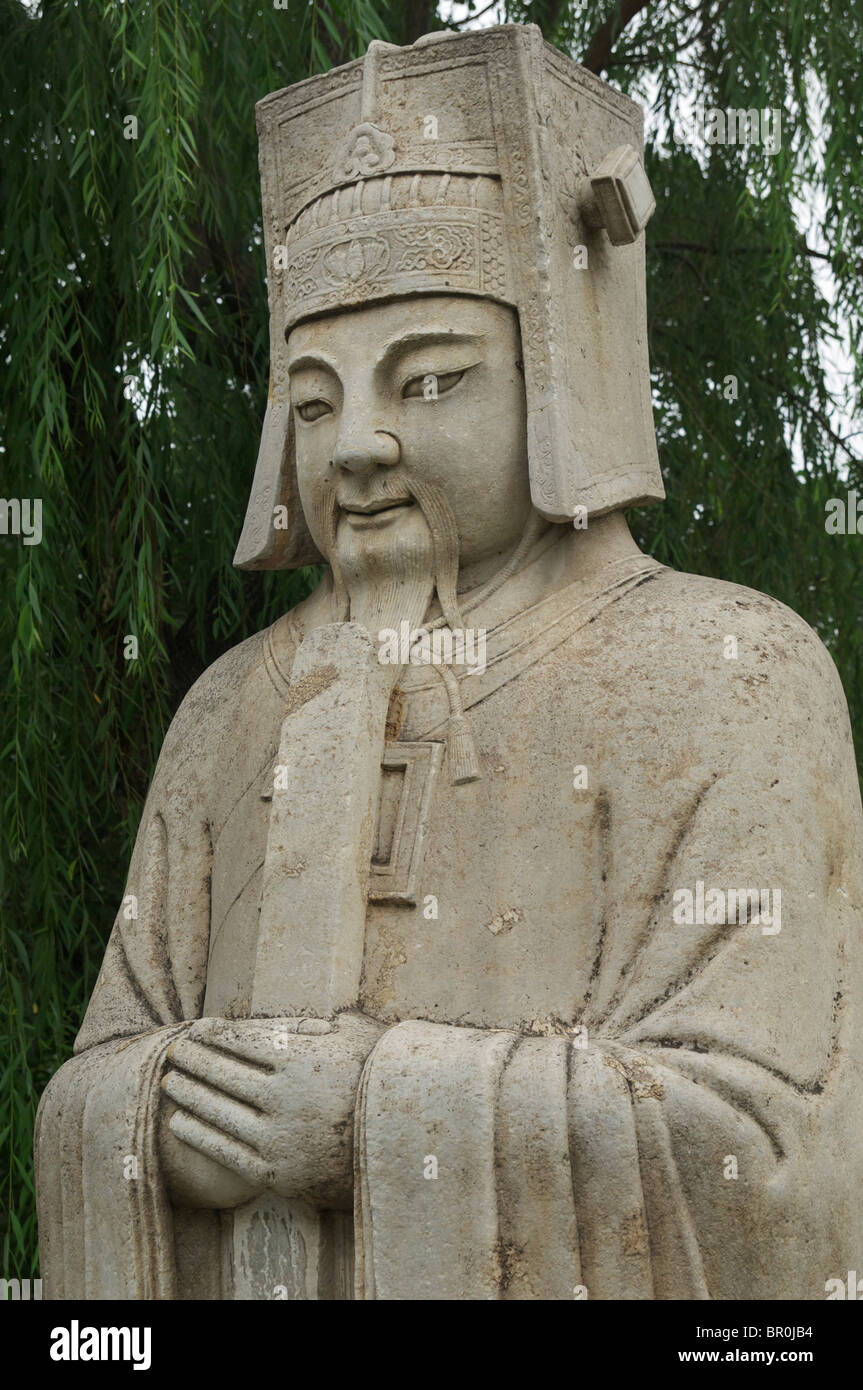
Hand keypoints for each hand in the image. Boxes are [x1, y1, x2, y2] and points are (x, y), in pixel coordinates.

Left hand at [160, 1012, 384, 1210]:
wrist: (402, 1148)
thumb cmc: (380, 1082)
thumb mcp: (357, 1039)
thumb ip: (324, 1023)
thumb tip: (301, 1013)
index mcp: (302, 1060)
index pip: (244, 1042)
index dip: (215, 1034)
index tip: (196, 1029)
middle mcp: (285, 1099)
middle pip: (224, 1075)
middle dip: (194, 1061)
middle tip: (174, 1052)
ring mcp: (278, 1139)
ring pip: (218, 1112)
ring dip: (188, 1095)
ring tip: (171, 1084)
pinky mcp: (277, 1173)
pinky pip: (225, 1151)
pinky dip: (198, 1135)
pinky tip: (179, 1122)